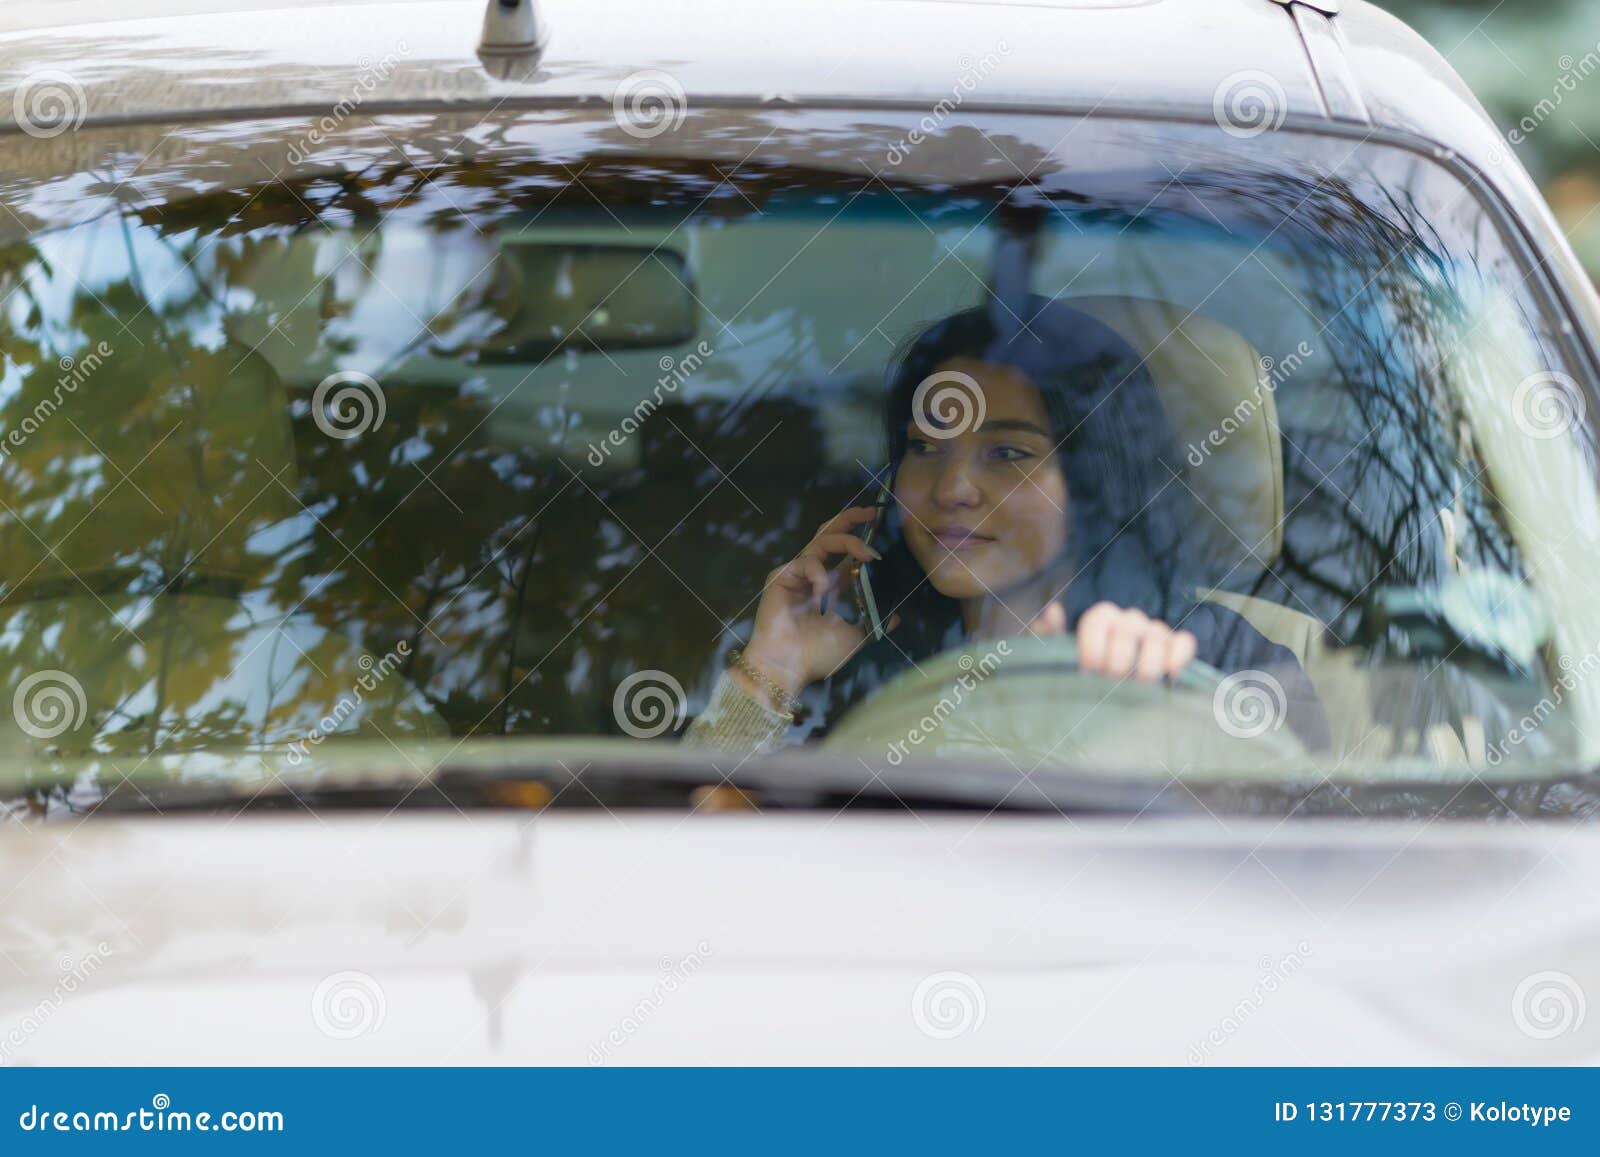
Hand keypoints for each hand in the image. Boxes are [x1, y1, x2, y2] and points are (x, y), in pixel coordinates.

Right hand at [740, 506, 898, 699]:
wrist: (788, 666)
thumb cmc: (818, 654)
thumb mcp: (857, 637)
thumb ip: (874, 622)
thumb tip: (897, 616)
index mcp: (832, 584)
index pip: (847, 552)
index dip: (863, 536)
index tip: (882, 524)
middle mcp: (816, 574)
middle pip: (832, 534)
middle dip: (852, 519)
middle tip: (872, 512)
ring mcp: (798, 573)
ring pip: (822, 540)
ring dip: (847, 541)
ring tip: (867, 553)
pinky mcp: (782, 576)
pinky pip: (805, 561)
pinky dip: (819, 571)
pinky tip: (824, 591)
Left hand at [1028, 599, 1196, 682]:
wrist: (1106, 699)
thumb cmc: (1080, 677)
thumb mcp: (1056, 659)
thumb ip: (1049, 637)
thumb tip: (1053, 611)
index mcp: (1100, 618)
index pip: (1099, 618)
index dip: (1093, 645)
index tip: (1087, 670)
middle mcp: (1129, 621)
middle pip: (1130, 627)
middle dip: (1119, 659)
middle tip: (1111, 683)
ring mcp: (1154, 634)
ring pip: (1158, 635)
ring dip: (1148, 663)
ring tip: (1137, 686)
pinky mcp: (1176, 649)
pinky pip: (1184, 643)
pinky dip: (1179, 656)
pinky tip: (1169, 676)